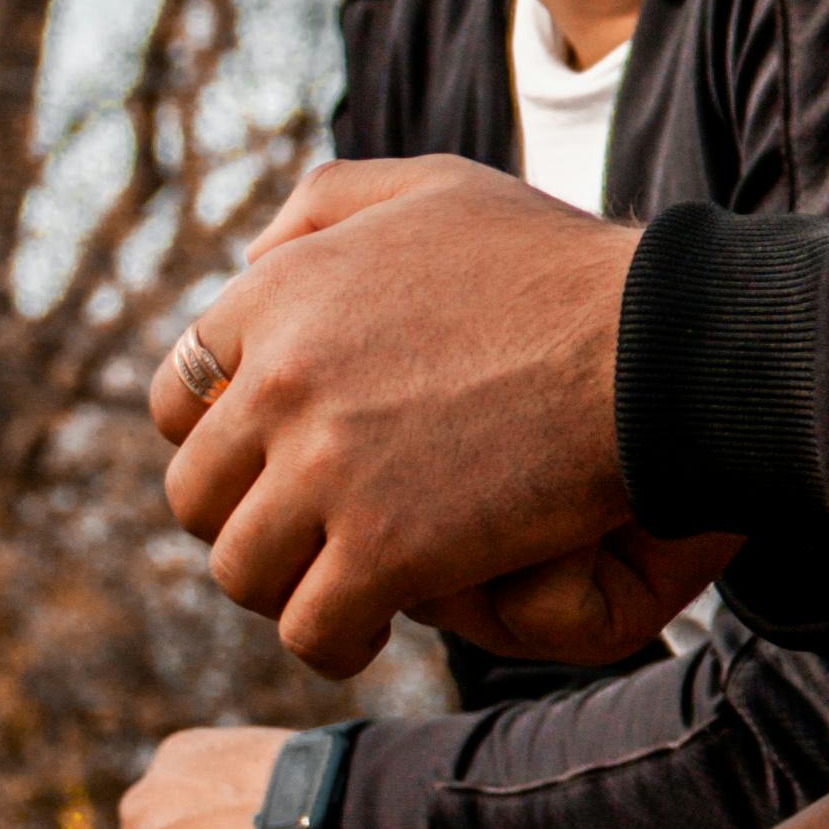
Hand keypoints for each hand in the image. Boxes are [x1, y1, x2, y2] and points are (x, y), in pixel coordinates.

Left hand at [148, 157, 692, 679]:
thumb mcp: (430, 187)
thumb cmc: (554, 266)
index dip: (217, 441)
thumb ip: (323, 207)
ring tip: (340, 589)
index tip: (270, 464)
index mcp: (278, 297)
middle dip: (247, 520)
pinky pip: (312, 629)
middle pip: (197, 496)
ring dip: (286, 588)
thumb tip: (249, 259)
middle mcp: (280, 380)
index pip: (177, 398)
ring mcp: (326, 469)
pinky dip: (334, 640)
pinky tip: (375, 627)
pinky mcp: (384, 550)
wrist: (651, 348)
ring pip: (242, 572)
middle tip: (309, 535)